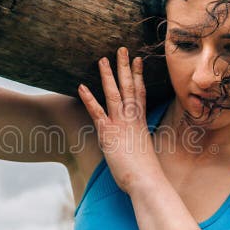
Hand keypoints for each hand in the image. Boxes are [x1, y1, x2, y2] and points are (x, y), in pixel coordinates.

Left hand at [78, 47, 161, 193]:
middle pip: (129, 87)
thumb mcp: (144, 153)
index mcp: (141, 122)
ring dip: (108, 75)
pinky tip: (81, 86)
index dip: (138, 75)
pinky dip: (89, 98)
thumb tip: (138, 146)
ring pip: (114, 93)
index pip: (140, 93)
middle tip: (122, 49)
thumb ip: (139, 144)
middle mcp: (132, 119)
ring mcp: (120, 124)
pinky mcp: (108, 133)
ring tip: (102, 58)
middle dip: (125, 67)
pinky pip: (97, 111)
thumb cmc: (147, 173)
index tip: (138, 60)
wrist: (147, 180)